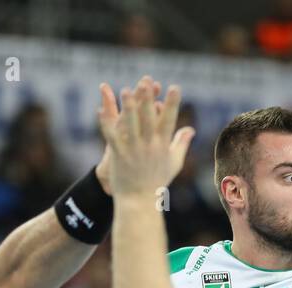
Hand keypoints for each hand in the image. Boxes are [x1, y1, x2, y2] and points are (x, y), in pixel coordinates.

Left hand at [97, 76, 194, 198]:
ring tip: (126, 90)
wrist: (139, 202)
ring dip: (128, 107)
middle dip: (148, 99)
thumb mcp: (174, 162)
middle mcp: (149, 146)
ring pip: (131, 125)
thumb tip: (191, 129)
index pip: (169, 121)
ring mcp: (134, 151)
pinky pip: (112, 137)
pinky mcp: (119, 156)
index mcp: (163, 146)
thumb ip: (181, 143)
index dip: (172, 103)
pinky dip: (106, 124)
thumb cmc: (157, 182)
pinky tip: (100, 110)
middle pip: (149, 118)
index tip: (175, 87)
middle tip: (147, 81)